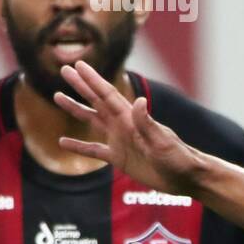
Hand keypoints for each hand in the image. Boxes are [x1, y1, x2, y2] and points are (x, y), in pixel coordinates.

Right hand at [53, 60, 202, 197]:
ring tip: (57, 96)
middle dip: (81, 86)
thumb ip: (148, 124)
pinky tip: (63, 142)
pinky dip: (78, 146)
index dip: (92, 80)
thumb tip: (139, 101)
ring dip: (76, 109)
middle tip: (64, 69)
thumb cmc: (179, 158)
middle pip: (97, 101)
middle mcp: (124, 126)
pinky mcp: (120, 158)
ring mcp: (120, 141)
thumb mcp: (162, 142)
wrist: (186, 178)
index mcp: (132, 119)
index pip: (107, 95)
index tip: (78, 65)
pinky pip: (94, 150)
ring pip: (92, 121)